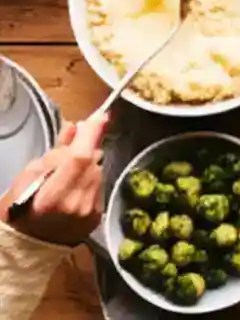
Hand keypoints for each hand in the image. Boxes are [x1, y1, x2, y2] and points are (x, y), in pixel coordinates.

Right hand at [0, 114, 108, 245]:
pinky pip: (98, 186)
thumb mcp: (25, 178)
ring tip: (69, 168)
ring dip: (88, 163)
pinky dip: (89, 178)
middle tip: (76, 141)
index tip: (99, 116)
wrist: (26, 247)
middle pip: (93, 162)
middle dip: (87, 147)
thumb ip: (54, 154)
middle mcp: (76, 206)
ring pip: (98, 172)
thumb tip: (75, 128)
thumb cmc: (17, 211)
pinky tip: (75, 183)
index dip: (91, 135)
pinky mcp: (97, 216)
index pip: (80, 159)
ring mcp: (89, 213)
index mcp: (52, 198)